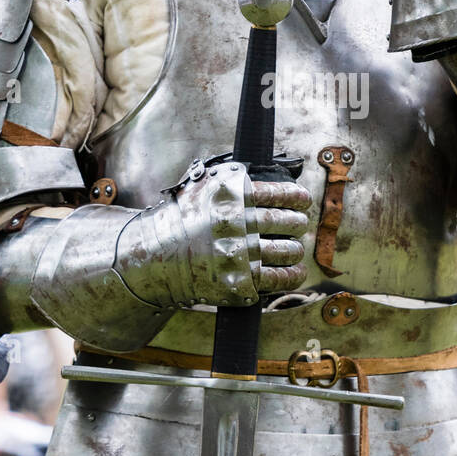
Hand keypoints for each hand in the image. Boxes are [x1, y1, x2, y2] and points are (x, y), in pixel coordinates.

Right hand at [119, 160, 311, 310]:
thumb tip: (273, 173)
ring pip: (289, 250)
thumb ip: (234, 178)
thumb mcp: (203, 185)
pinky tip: (294, 270)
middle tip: (297, 224)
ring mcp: (239, 255)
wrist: (153, 255)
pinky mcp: (239, 281)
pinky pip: (280, 277)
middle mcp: (237, 224)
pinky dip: (293, 273)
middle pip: (289, 223)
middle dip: (298, 223)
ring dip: (296, 248)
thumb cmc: (179, 218)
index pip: (280, 195)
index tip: (303, 201)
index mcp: (231, 195)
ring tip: (294, 247)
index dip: (297, 198)